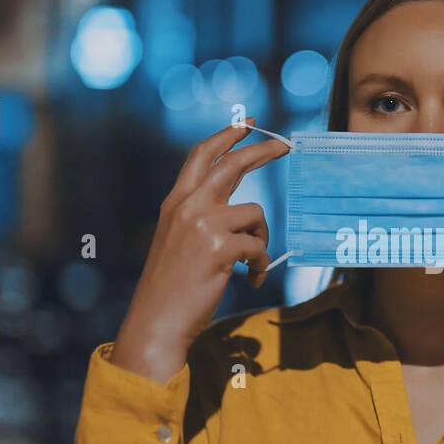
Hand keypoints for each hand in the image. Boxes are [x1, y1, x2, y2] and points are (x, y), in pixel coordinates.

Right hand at [110, 119, 288, 382]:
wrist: (157, 320)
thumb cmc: (171, 288)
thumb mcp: (179, 241)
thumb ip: (201, 219)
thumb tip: (240, 215)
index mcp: (175, 203)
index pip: (201, 156)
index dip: (226, 136)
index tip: (247, 123)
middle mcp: (187, 206)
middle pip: (232, 164)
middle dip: (262, 150)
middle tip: (286, 145)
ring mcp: (203, 225)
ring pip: (255, 214)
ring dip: (262, 238)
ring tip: (251, 263)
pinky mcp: (220, 247)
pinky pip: (258, 247)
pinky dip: (260, 265)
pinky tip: (250, 280)